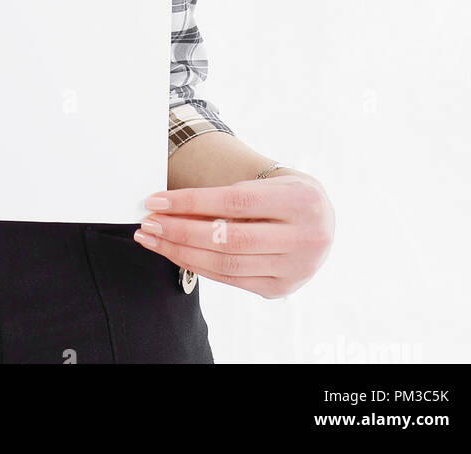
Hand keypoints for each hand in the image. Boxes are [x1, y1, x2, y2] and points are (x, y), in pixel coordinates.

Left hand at [133, 169, 334, 297]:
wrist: (321, 220)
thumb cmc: (284, 194)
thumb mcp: (268, 182)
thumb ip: (229, 195)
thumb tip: (168, 204)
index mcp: (302, 201)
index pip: (234, 201)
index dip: (190, 201)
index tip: (156, 201)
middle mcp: (305, 238)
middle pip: (228, 238)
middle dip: (180, 231)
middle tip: (148, 223)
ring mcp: (296, 269)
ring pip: (227, 264)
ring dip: (182, 252)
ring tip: (153, 239)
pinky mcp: (282, 289)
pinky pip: (232, 280)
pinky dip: (199, 266)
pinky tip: (177, 253)